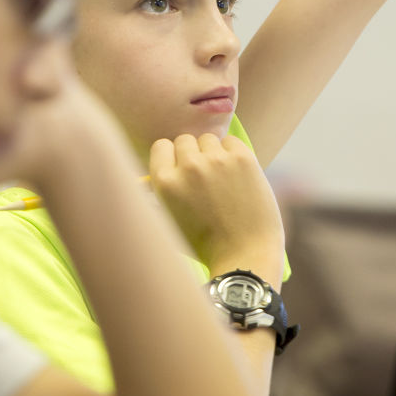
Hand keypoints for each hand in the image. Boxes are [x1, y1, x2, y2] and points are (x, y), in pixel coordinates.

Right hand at [149, 134, 285, 278]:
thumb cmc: (205, 245)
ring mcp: (217, 160)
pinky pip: (231, 141)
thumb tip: (151, 174)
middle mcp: (189, 167)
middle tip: (204, 179)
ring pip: (208, 140)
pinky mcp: (243, 158)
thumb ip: (158, 193)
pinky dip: (233, 153)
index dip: (171, 158)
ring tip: (222, 179)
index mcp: (165, 182)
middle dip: (192, 155)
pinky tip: (237, 176)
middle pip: (185, 140)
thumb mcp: (168, 220)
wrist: (245, 256)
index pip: (161, 146)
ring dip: (213, 153)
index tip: (181, 170)